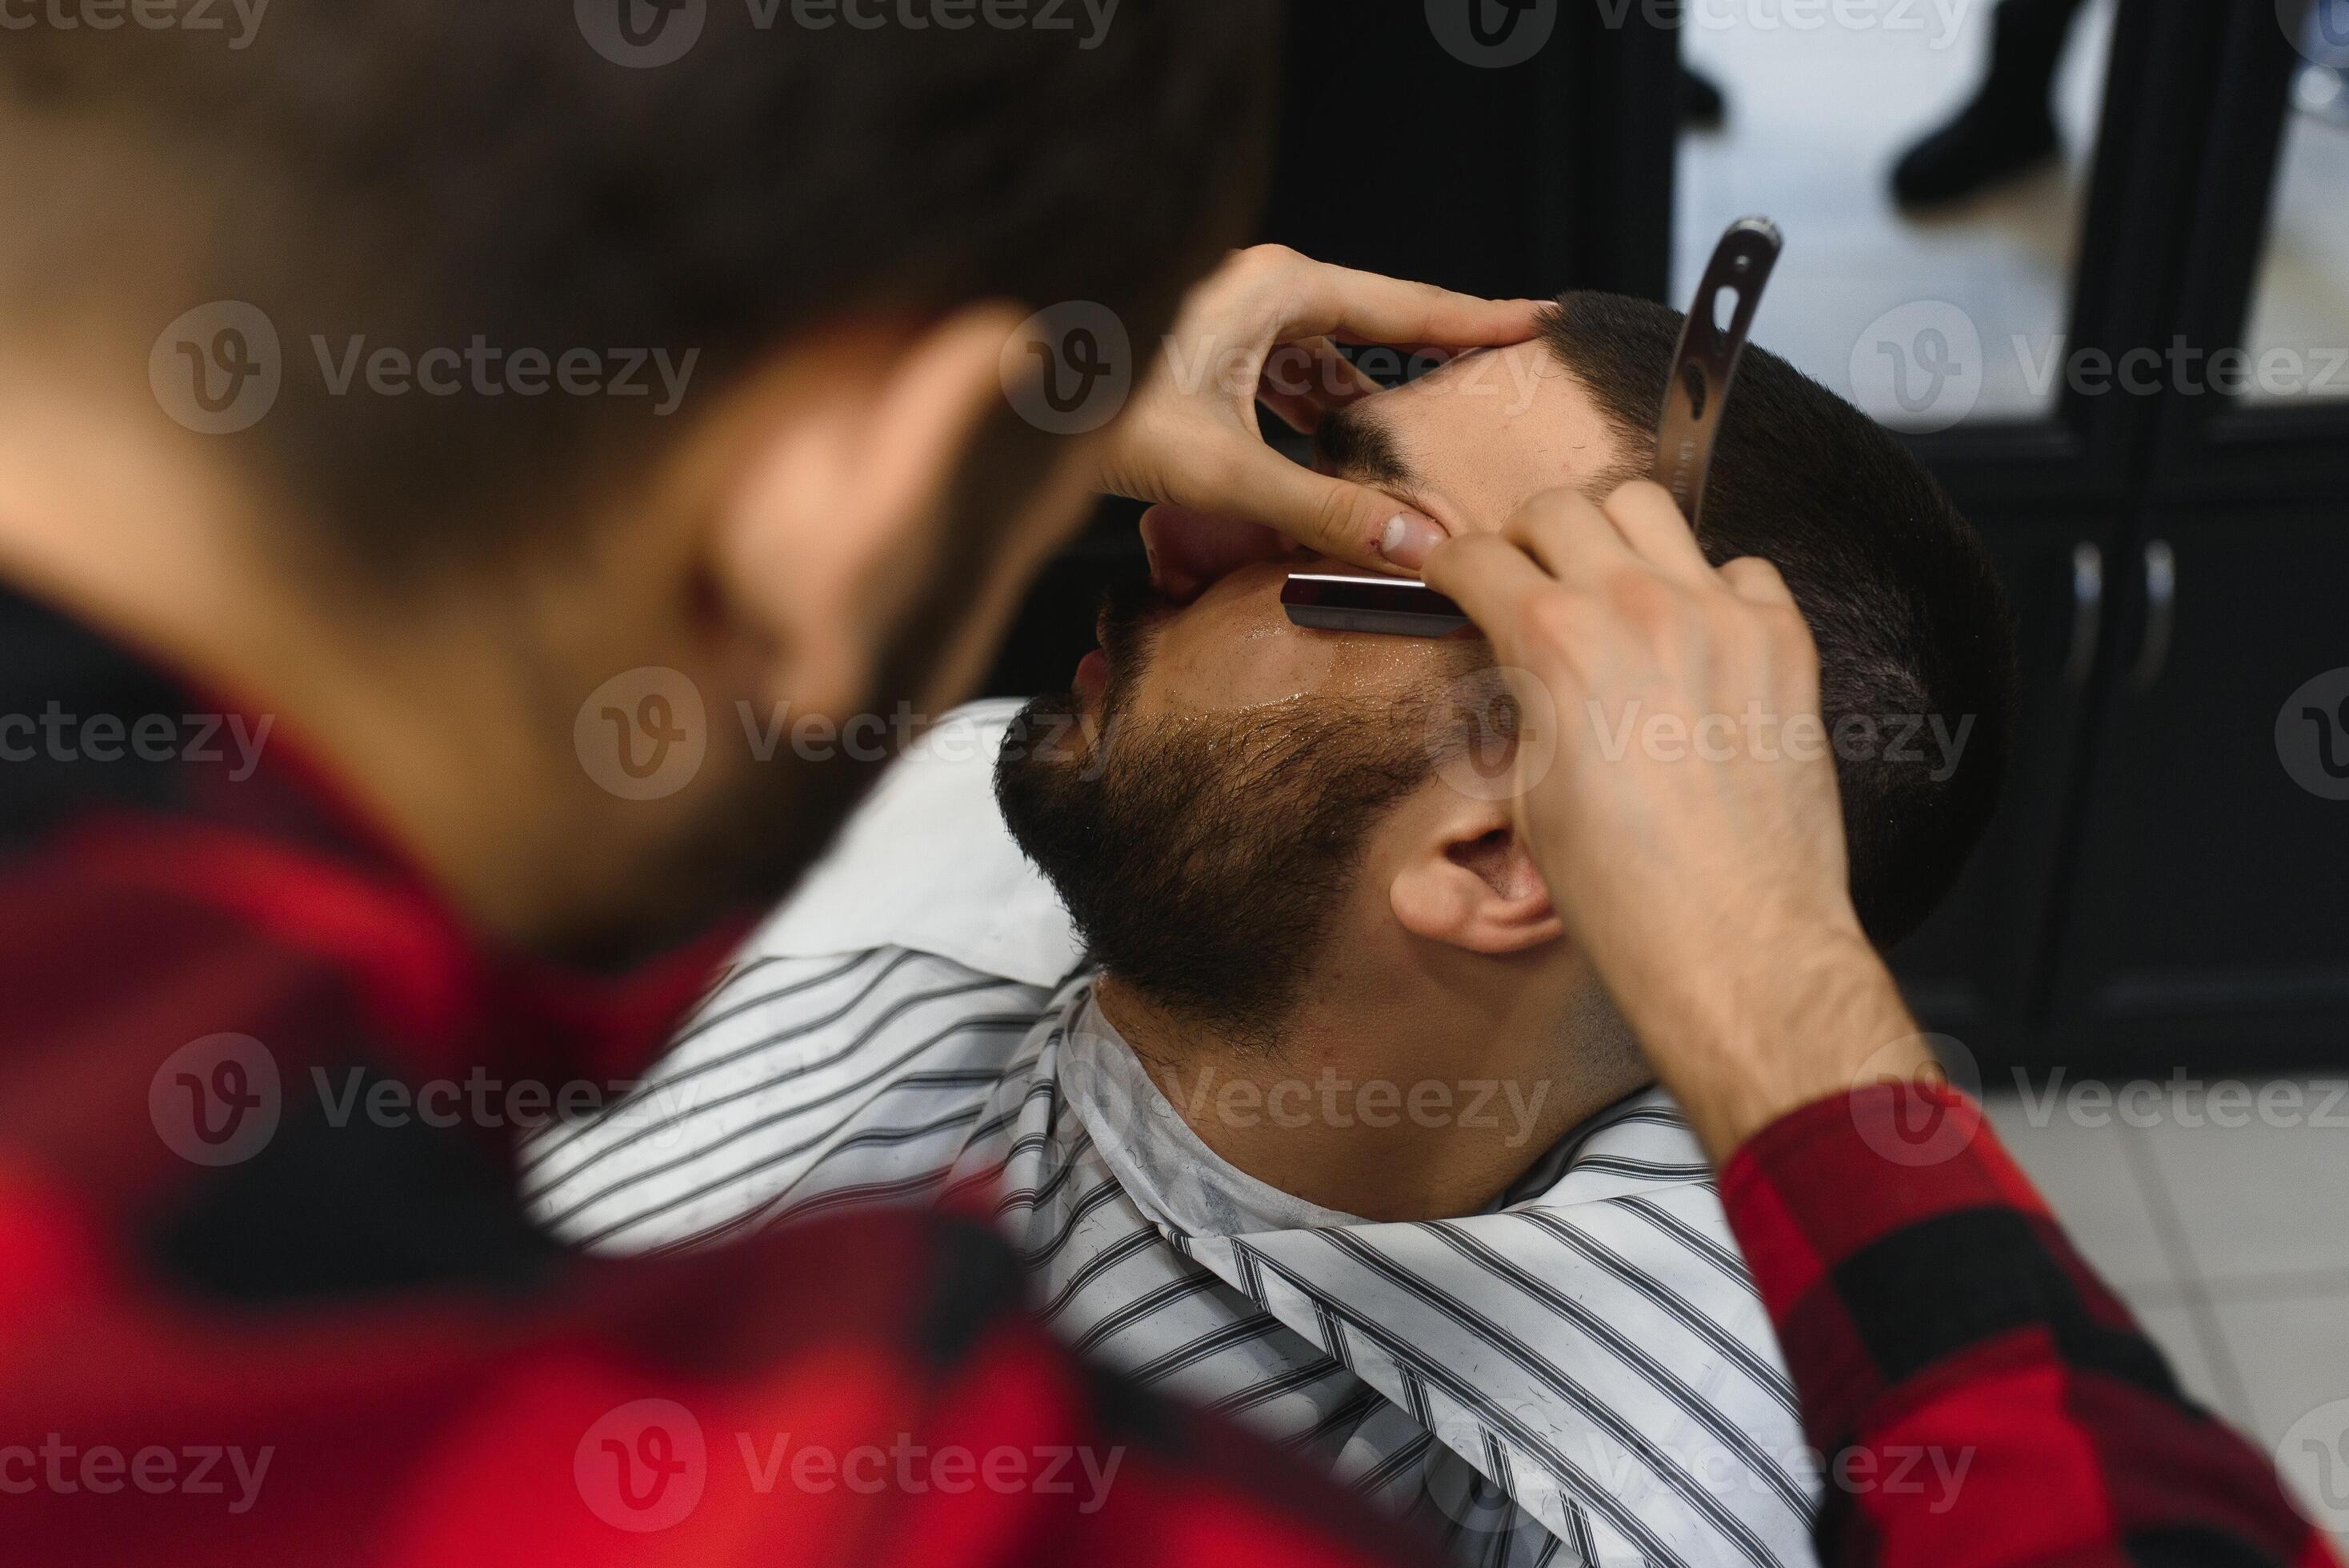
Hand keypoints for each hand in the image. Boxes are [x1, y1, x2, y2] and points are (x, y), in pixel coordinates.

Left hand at [1094, 245, 1543, 573]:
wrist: (1004, 396)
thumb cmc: (1097, 407)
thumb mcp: (1226, 469)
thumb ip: (1324, 512)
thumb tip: (1416, 547)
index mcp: (1280, 290)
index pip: (1408, 306)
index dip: (1478, 323)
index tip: (1539, 324)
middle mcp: (1257, 294)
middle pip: (1368, 339)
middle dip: (1417, 385)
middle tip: (1480, 406)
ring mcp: (1224, 324)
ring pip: (1317, 373)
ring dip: (1354, 422)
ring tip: (1407, 467)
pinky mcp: (1196, 362)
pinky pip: (1276, 392)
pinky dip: (1303, 432)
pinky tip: (1318, 478)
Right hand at [1421, 481, 1932, 1159]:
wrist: (1735, 940)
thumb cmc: (1620, 891)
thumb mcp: (1532, 790)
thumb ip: (1529, 699)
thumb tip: (1532, 664)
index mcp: (1552, 643)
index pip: (1479, 556)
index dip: (1452, 565)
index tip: (1454, 576)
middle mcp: (1635, 606)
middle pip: (1562, 507)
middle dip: (1528, 536)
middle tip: (1526, 575)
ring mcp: (1719, 614)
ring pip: (1650, 508)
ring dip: (1614, 536)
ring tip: (1610, 583)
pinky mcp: (1783, 641)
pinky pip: (1743, 568)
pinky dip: (1711, 586)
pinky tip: (1697, 635)